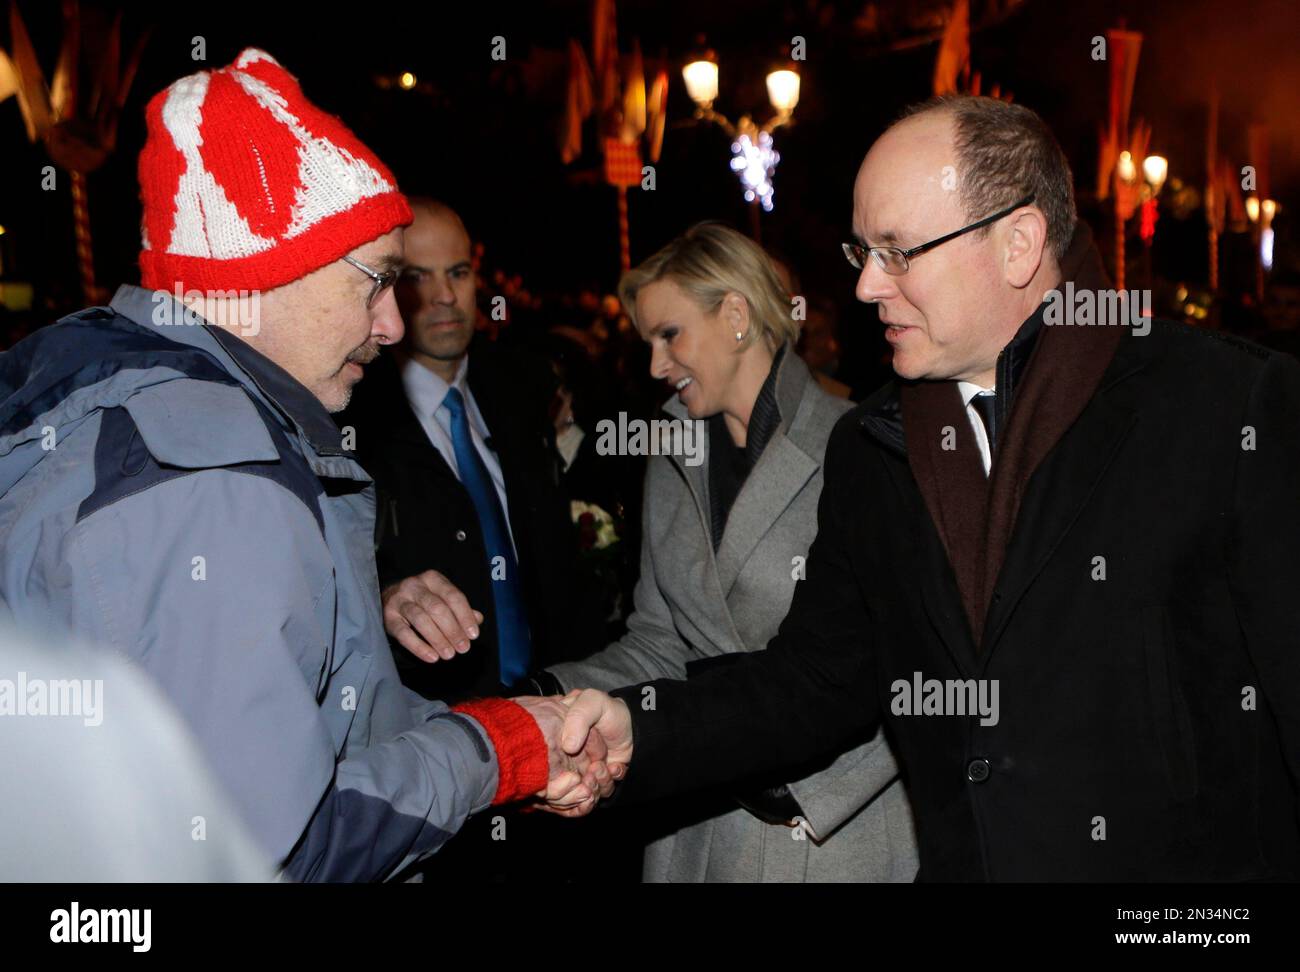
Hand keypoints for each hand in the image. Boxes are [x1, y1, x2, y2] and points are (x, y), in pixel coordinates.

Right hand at [382, 570, 483, 662]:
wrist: (388, 598)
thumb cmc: (423, 601)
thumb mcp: (442, 599)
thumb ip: (460, 609)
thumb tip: (478, 619)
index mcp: (433, 579)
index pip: (453, 596)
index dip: (465, 616)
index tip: (473, 635)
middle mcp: (414, 586)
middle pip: (438, 608)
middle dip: (453, 630)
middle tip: (463, 648)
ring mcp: (399, 600)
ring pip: (421, 620)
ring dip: (438, 639)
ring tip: (449, 655)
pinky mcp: (388, 617)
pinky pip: (404, 634)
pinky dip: (419, 647)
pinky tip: (432, 657)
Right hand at [512, 694, 622, 815]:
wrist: (636, 725)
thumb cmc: (610, 711)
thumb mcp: (592, 701)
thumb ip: (578, 717)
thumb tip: (568, 746)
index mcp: (555, 740)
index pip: (543, 768)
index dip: (555, 781)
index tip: (572, 777)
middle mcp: (564, 760)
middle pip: (559, 789)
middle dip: (575, 788)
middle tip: (591, 771)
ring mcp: (581, 771)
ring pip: (581, 794)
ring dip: (594, 784)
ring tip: (602, 767)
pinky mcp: (597, 780)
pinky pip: (598, 793)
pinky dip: (606, 783)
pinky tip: (615, 767)